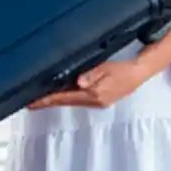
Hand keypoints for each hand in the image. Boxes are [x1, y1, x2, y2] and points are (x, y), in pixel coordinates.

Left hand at [27, 59, 149, 109]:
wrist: (139, 73)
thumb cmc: (124, 68)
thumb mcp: (107, 67)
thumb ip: (92, 74)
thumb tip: (79, 82)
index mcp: (95, 94)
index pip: (65, 97)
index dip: (48, 100)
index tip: (32, 103)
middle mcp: (95, 101)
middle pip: (66, 102)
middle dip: (48, 102)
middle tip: (31, 103)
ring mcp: (98, 102)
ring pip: (72, 101)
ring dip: (57, 100)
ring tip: (41, 99)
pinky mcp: (100, 99)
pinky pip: (79, 99)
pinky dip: (67, 97)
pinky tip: (61, 94)